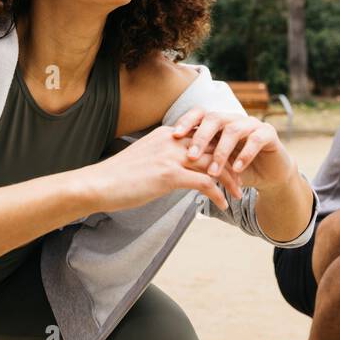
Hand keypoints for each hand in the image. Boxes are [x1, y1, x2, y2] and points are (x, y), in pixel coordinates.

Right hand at [82, 124, 231, 212]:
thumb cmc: (117, 176)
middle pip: (214, 146)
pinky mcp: (169, 175)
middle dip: (232, 162)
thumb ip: (162, 157)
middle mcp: (172, 140)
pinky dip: (218, 194)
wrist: (97, 183)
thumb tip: (174, 169)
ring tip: (239, 193)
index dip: (221, 148)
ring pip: (214, 163)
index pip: (203, 135)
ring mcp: (171, 156)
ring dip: (231, 179)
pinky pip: (205, 183)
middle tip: (242, 177)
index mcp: (166, 134)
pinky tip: (223, 204)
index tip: (232, 161)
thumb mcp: (144, 159)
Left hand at [171, 108, 296, 193]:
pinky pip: (256, 139)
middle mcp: (234, 119)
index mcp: (218, 122)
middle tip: (191, 156)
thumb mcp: (215, 165)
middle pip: (214, 118)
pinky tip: (236, 169)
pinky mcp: (269, 133)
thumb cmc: (237, 169)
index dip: (186, 121)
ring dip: (222, 152)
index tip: (174, 136)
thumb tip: (167, 165)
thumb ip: (199, 161)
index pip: (199, 114)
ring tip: (213, 172)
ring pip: (234, 129)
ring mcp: (252, 124)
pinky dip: (245, 154)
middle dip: (201, 137)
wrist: (269, 176)